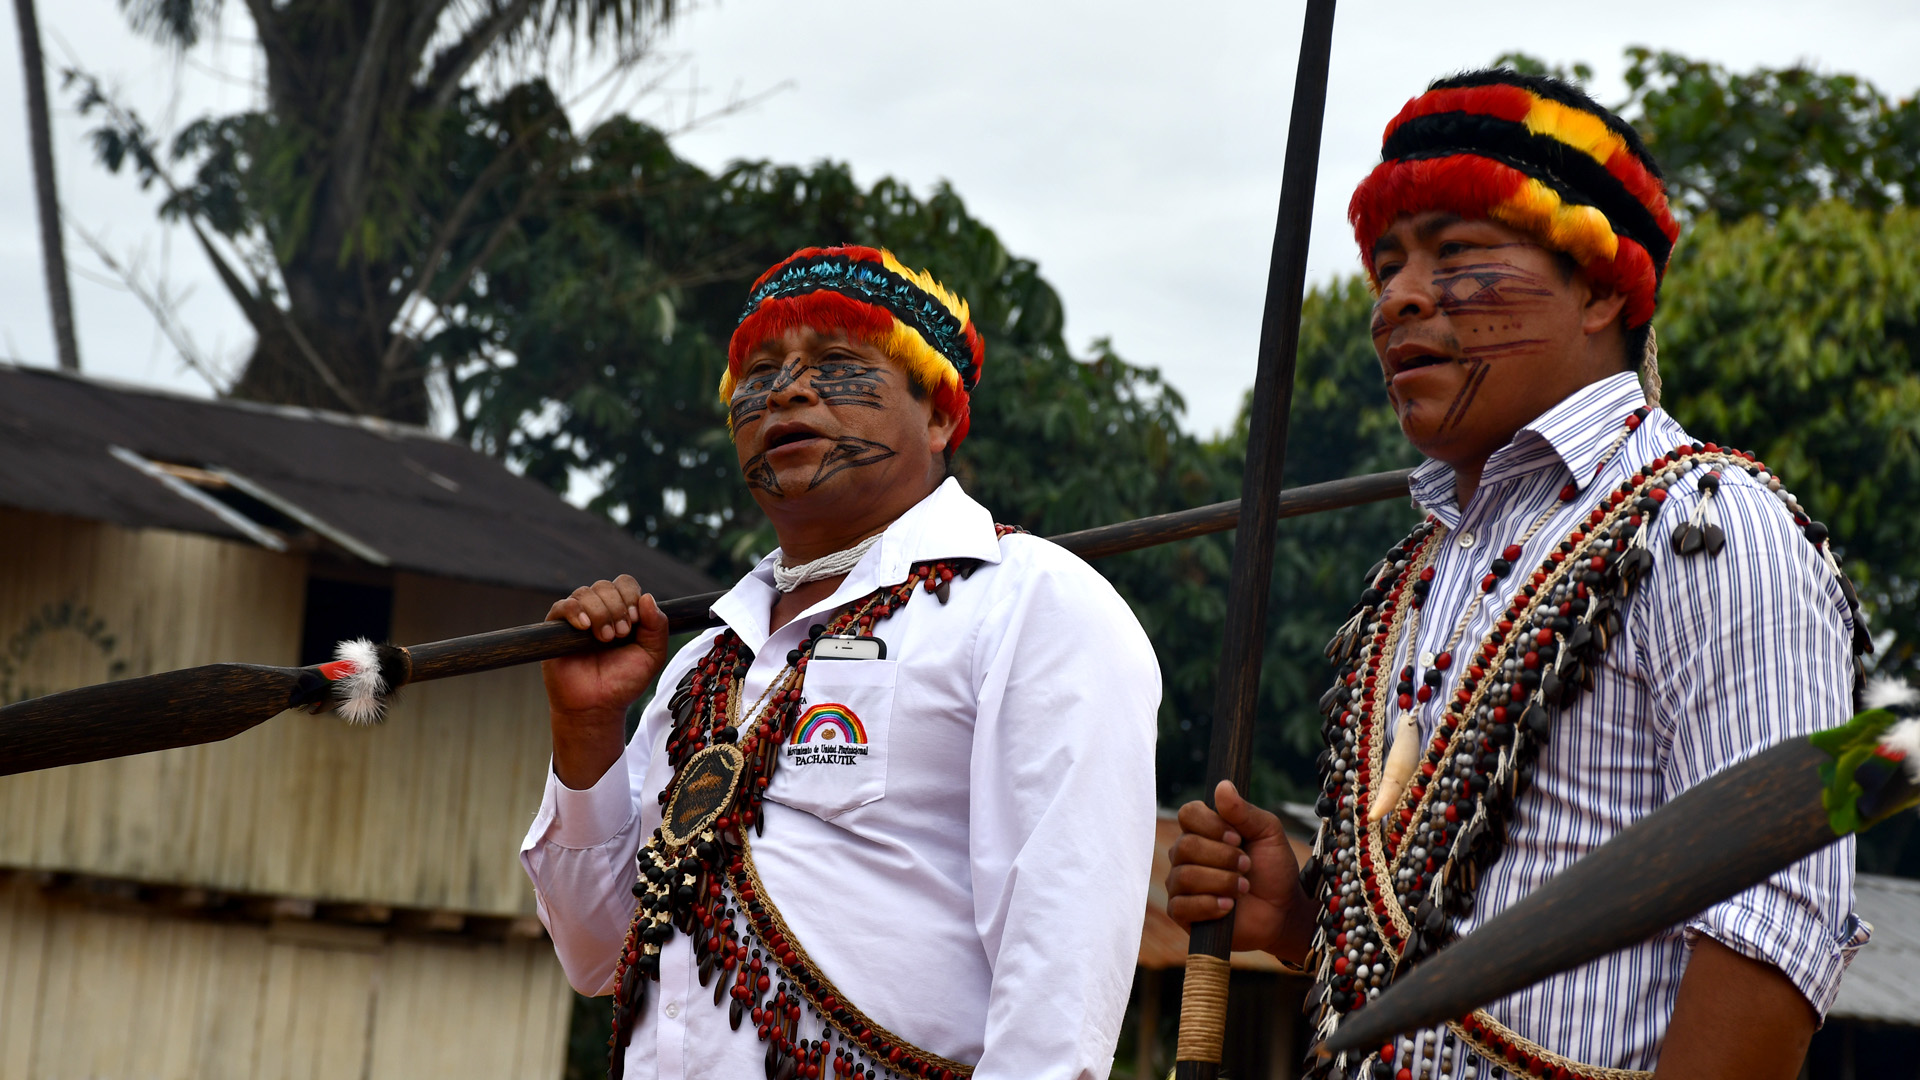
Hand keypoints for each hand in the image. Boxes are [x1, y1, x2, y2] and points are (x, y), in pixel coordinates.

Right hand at [541, 575, 669, 788]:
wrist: (597, 706)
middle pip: (605, 586)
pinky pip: (562, 606)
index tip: (634, 621)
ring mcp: (577, 618)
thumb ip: (658, 627)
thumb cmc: (623, 681)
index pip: (625, 584)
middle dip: (617, 607)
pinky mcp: (556, 629)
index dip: (630, 596)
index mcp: (622, 611)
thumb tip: (647, 597)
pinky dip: (575, 611)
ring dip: (600, 613)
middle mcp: (599, 610)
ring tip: (604, 638)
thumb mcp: (652, 655)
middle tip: (620, 635)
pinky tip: (584, 627)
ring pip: (585, 593)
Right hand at [1164, 780, 1314, 963]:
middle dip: (1223, 858)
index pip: (1188, 814)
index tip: (1238, 838)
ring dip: (1221, 882)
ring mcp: (1180, 884)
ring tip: (1243, 888)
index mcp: (1203, 830)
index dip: (1211, 825)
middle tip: (1247, 866)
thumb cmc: (1273, 870)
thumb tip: (1222, 786)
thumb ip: (1244, 811)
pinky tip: (1228, 907)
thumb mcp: (1268, 834)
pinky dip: (1209, 905)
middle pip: (1186, 846)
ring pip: (1184, 876)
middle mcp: (1185, 854)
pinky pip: (1181, 906)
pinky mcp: (1181, 913)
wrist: (1283, 911)